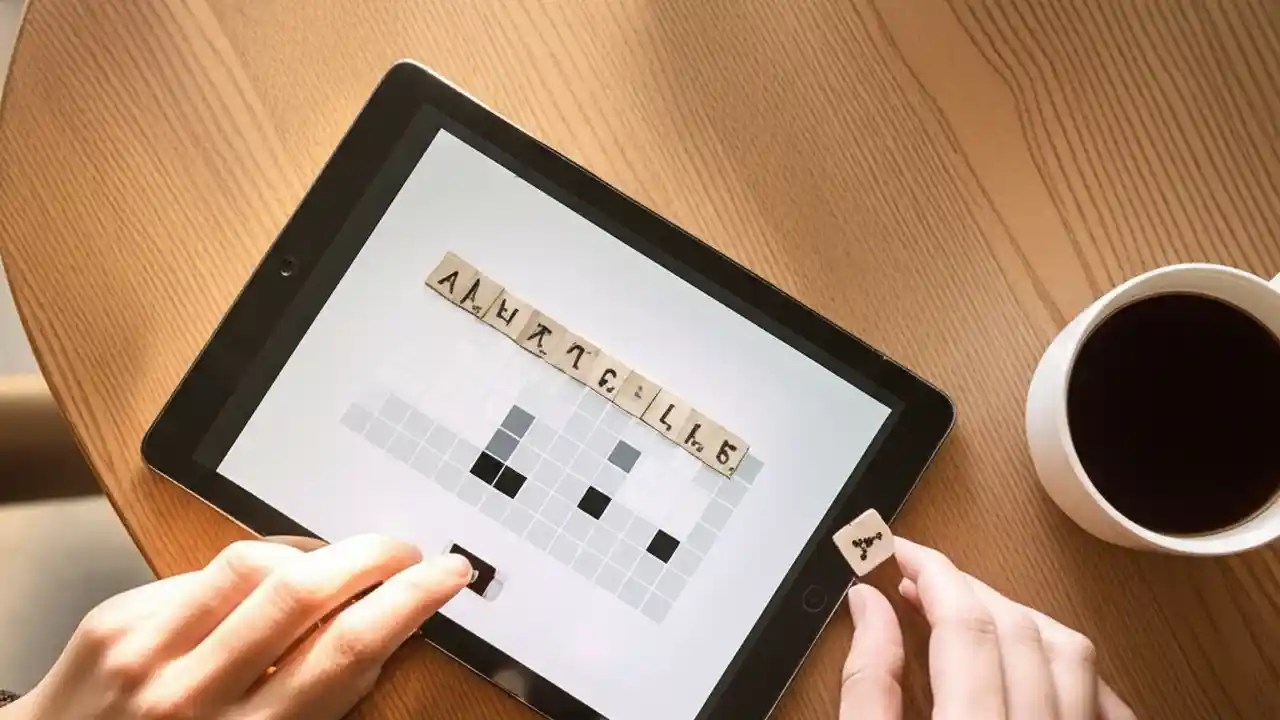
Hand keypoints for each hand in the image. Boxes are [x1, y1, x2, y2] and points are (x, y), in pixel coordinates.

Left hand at [1, 534, 470, 719]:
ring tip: (337, 560)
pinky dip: (249, 567)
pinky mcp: (116, 622)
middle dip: (373, 555)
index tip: (446, 575)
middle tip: (404, 550)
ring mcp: (150, 656)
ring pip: (254, 565)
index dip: (411, 600)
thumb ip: (318, 704)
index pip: (350, 649)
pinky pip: (203, 569)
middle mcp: (197, 700)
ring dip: (314, 551)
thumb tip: (378, 637)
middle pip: (307, 593)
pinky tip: (264, 580)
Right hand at [840, 538, 1135, 719]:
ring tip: (967, 614)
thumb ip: (866, 685)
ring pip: (1071, 655)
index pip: (966, 626)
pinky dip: (1076, 667)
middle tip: (915, 580)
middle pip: (1020, 630)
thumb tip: (868, 605)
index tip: (898, 551)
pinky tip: (1038, 660)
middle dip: (964, 588)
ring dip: (1019, 617)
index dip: (931, 572)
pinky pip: (1108, 702)